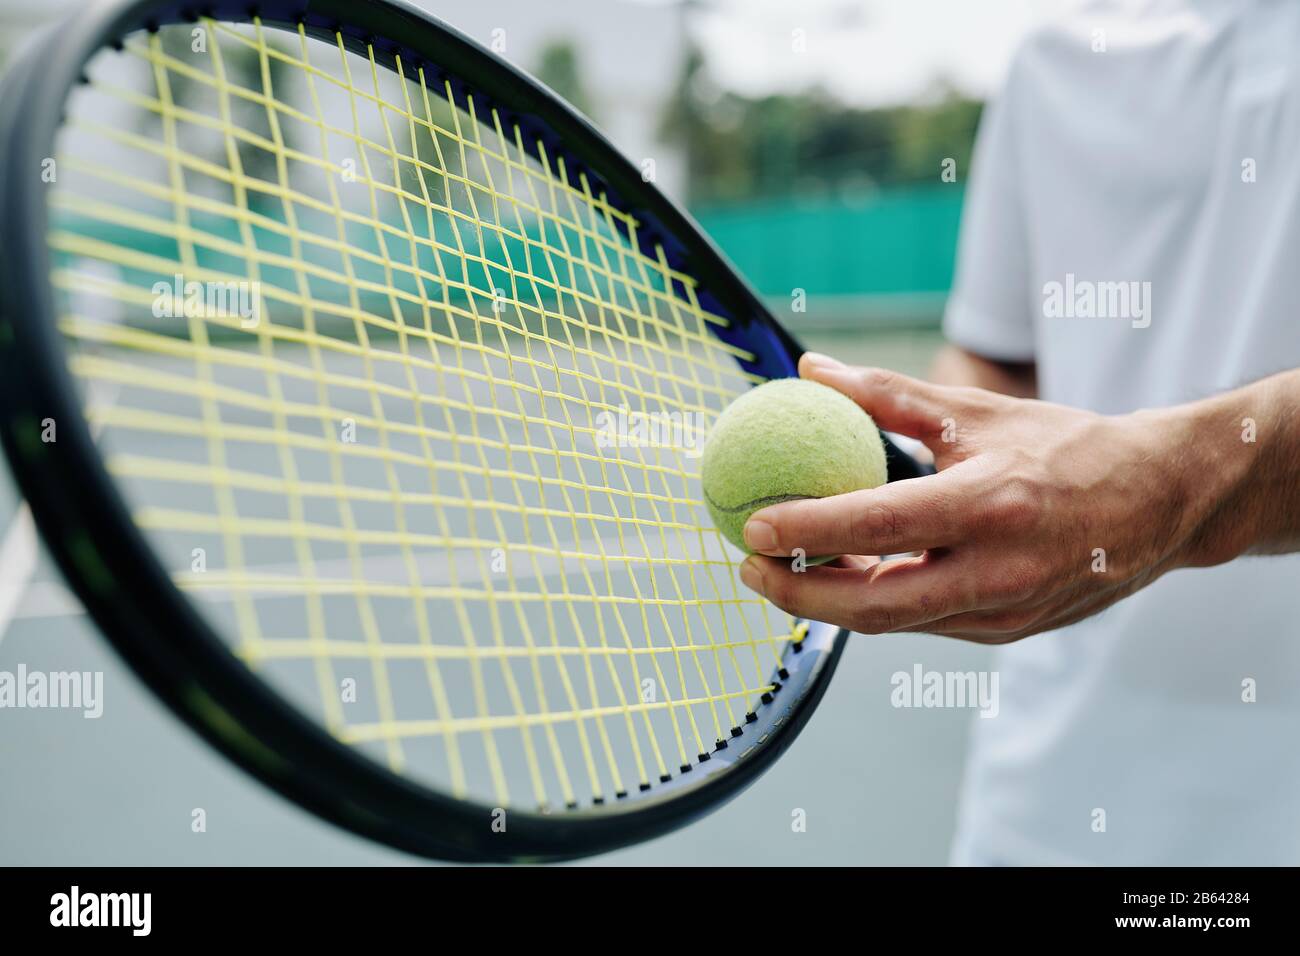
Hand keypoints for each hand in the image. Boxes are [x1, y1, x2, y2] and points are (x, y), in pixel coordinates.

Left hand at [737, 353, 1259, 642]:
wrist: (1158, 503)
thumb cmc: (1065, 446)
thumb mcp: (977, 412)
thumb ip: (888, 396)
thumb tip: (811, 369)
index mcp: (991, 507)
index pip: (878, 526)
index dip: (807, 530)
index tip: (751, 526)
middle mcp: (999, 571)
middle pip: (874, 605)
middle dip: (799, 595)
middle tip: (749, 569)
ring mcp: (1005, 613)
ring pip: (895, 621)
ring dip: (831, 601)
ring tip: (784, 569)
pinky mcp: (1007, 633)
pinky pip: (923, 622)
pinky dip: (877, 602)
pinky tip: (845, 574)